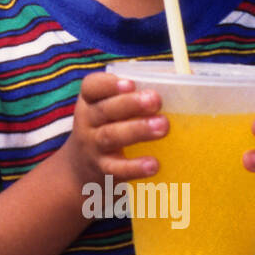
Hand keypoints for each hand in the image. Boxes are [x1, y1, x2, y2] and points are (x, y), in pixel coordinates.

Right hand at [60, 71, 168, 190]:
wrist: (79, 169)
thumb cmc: (105, 129)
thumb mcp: (107, 111)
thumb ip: (131, 98)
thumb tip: (175, 83)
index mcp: (90, 101)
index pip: (92, 87)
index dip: (108, 84)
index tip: (130, 83)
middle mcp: (87, 122)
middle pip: (105, 110)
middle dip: (131, 104)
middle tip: (155, 100)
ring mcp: (93, 147)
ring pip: (112, 136)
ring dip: (138, 130)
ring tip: (163, 126)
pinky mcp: (103, 170)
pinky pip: (117, 168)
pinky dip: (135, 166)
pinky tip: (153, 164)